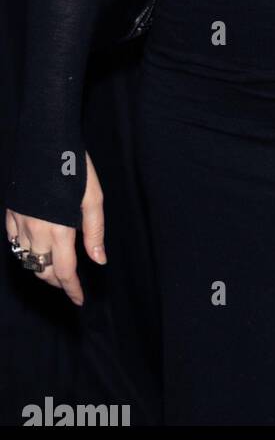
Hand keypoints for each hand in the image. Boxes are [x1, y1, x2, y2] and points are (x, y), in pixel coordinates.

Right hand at [5, 151, 105, 305]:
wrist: (45, 140)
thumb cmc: (75, 166)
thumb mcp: (93, 198)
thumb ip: (94, 232)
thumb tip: (98, 261)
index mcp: (58, 229)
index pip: (63, 271)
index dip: (72, 289)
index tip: (80, 300)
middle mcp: (34, 231)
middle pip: (43, 270)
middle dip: (57, 282)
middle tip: (71, 285)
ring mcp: (19, 222)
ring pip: (26, 260)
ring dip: (41, 269)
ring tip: (56, 270)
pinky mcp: (10, 213)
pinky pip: (14, 242)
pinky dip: (24, 252)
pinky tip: (35, 249)